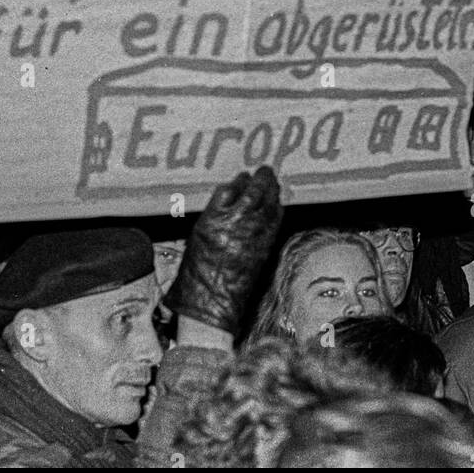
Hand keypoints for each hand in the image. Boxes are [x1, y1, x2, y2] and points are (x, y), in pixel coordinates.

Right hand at [162, 166, 282, 336]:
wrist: (210, 302)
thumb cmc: (196, 274)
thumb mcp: (197, 239)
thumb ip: (214, 217)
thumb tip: (230, 201)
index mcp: (211, 218)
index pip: (229, 189)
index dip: (238, 181)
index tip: (242, 177)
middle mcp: (234, 221)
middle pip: (253, 190)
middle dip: (261, 178)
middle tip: (265, 170)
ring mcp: (253, 233)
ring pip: (268, 202)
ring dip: (272, 190)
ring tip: (273, 182)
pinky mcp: (265, 246)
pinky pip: (275, 220)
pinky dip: (277, 209)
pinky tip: (278, 204)